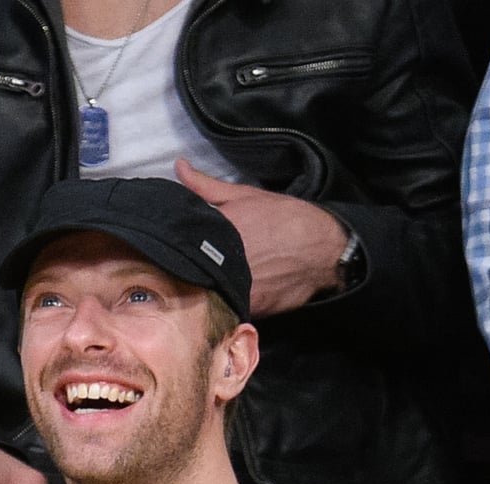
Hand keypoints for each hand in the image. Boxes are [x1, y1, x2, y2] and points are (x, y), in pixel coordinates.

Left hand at [174, 160, 350, 316]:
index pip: (180, 242)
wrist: (323, 249)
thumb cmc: (285, 218)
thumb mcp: (244, 196)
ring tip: (201, 285)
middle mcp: (226, 263)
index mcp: (218, 232)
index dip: (171, 246)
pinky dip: (223, 305)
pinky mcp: (251, 308)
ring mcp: (239, 288)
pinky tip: (224, 297)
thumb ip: (206, 186)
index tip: (166, 246)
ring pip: (206, 296)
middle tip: (182, 268)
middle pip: (188, 272)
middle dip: (184, 271)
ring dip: (202, 292)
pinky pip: (227, 309)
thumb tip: (179, 168)